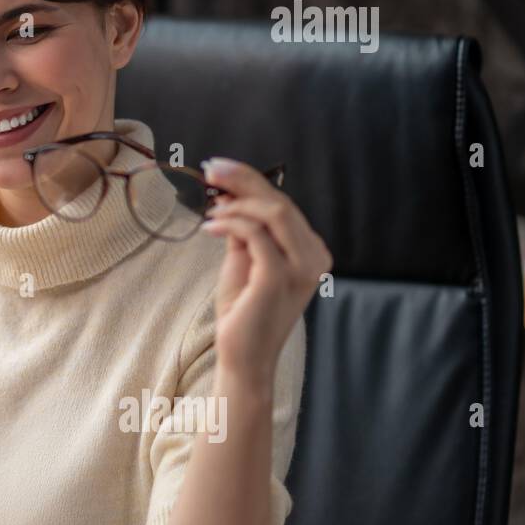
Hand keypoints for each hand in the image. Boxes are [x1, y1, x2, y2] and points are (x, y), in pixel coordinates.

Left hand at [198, 158, 331, 388]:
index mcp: (311, 250)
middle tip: (211, 170)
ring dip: (236, 202)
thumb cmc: (244, 310)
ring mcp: (301, 268)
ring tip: (211, 209)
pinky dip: (230, 222)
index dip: (251, 180)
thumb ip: (245, 229)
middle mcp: (314, 257)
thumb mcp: (245, 260)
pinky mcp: (278, 278)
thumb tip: (231, 194)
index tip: (220, 169)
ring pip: (273, 212)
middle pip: (280, 202)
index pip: (284, 204)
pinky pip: (255, 234)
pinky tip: (209, 227)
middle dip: (243, 180)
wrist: (243, 356)